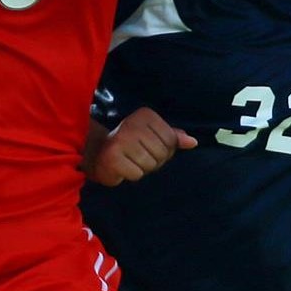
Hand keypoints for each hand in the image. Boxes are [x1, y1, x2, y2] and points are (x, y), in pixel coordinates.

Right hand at [82, 107, 196, 186]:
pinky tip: (122, 167)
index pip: (171, 140)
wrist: (97, 153)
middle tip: (137, 156)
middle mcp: (133, 123)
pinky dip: (131, 175)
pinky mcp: (113, 157)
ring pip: (150, 165)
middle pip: (162, 153)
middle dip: (153, 161)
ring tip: (130, 161)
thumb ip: (172, 137)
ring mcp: (121, 139)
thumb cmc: (129, 145)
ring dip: (142, 168)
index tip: (148, 148)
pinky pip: (137, 174)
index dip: (164, 151)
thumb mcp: (152, 136)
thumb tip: (193, 142)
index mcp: (146, 115)